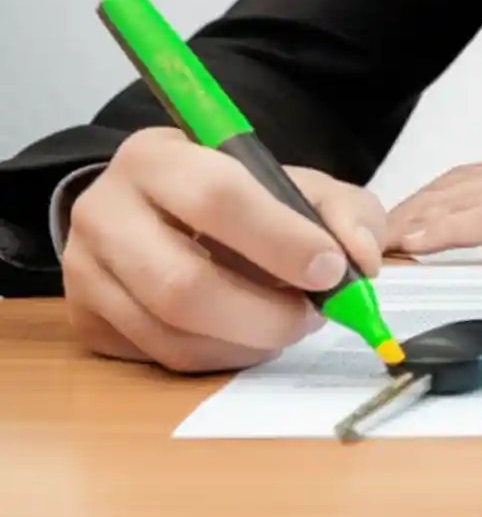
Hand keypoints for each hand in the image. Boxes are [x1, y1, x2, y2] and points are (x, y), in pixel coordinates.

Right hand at [63, 127, 387, 372]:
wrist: (169, 214)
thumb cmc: (244, 201)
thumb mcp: (300, 188)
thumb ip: (346, 213)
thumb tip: (360, 261)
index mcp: (158, 158)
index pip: (217, 199)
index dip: (282, 242)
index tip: (331, 270)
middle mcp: (105, 210)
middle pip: (184, 284)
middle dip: (267, 314)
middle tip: (312, 316)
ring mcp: (85, 269)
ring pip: (175, 333)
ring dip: (250, 341)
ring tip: (285, 322)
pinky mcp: (87, 319)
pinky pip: (164, 358)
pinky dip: (223, 356)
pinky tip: (245, 334)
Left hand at [387, 137, 481, 258]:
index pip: (468, 181)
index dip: (428, 203)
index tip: (400, 224)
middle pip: (450, 186)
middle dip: (407, 212)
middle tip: (366, 237)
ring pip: (456, 198)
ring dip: (412, 219)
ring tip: (375, 242)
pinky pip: (481, 217)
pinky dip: (443, 227)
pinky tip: (417, 240)